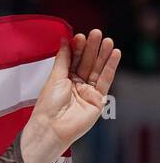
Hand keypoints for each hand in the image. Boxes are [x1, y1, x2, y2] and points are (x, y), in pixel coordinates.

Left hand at [21, 29, 120, 162]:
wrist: (51, 129)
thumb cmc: (48, 106)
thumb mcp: (55, 78)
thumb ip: (62, 59)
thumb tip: (64, 41)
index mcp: (64, 80)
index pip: (74, 60)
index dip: (78, 48)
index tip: (80, 36)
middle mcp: (77, 85)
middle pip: (86, 63)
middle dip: (91, 48)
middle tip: (96, 33)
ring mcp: (88, 92)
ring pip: (97, 70)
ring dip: (103, 55)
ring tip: (107, 40)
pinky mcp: (98, 100)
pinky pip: (105, 81)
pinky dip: (110, 67)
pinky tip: (114, 54)